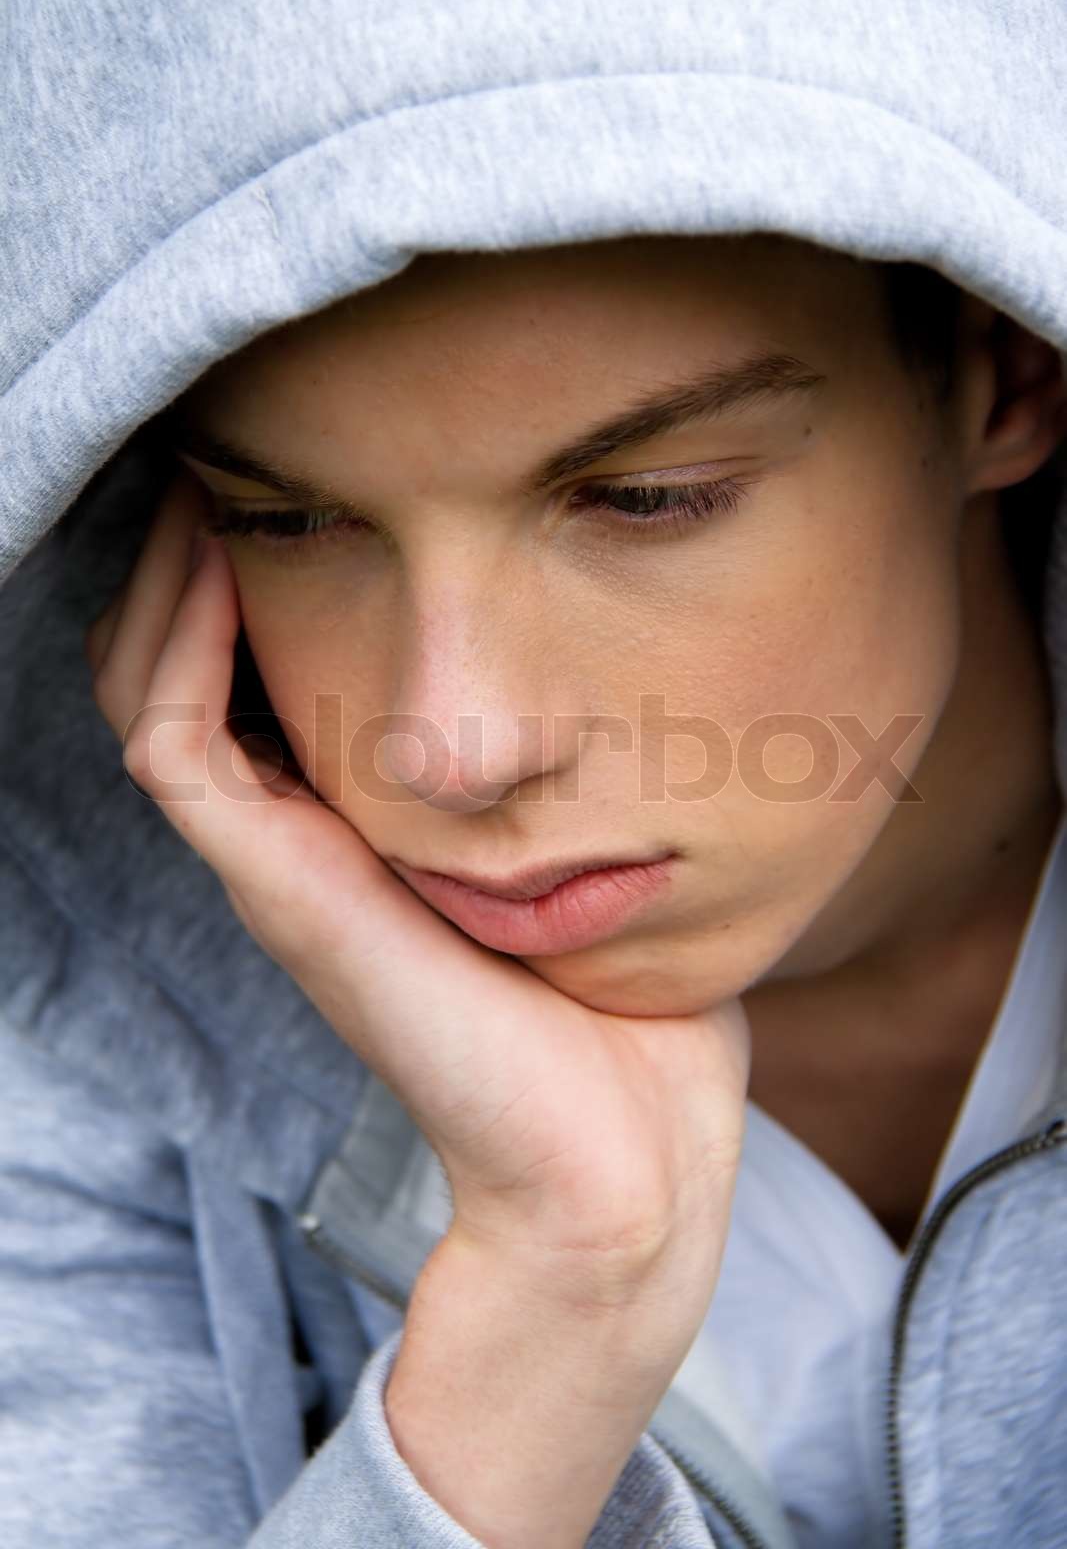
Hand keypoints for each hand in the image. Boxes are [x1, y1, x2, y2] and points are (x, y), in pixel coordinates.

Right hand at [86, 468, 750, 1309]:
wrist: (621, 1150)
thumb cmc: (617, 1003)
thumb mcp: (580, 849)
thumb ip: (562, 772)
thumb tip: (630, 668)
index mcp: (351, 829)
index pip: (243, 680)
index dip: (240, 576)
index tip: (293, 473)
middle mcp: (295, 839)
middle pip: (170, 672)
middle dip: (184, 555)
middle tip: (227, 451)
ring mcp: (277, 865)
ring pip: (149, 695)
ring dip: (166, 582)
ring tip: (208, 481)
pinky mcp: (285, 888)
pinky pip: (179, 743)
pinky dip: (184, 645)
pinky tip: (233, 559)